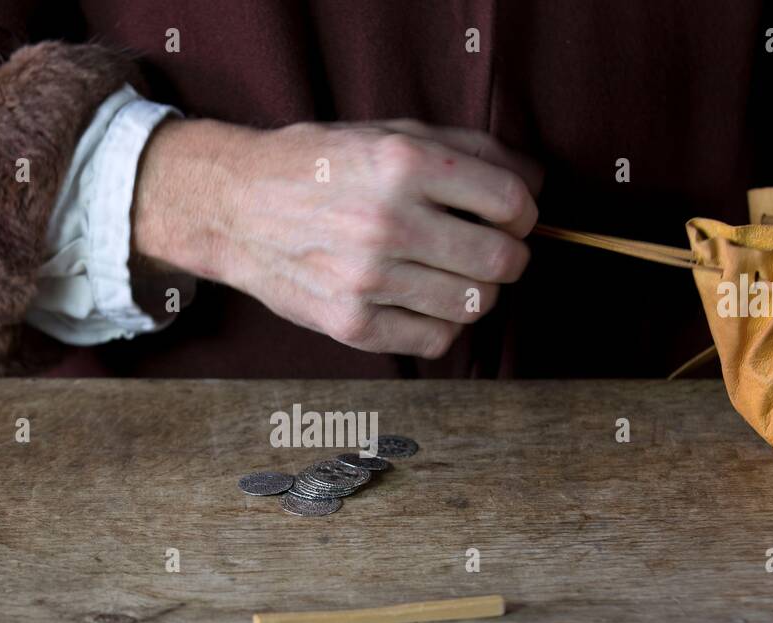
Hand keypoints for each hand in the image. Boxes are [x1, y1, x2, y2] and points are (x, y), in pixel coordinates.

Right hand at [132, 118, 541, 357]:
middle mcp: (388, 221)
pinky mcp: (351, 324)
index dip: (524, 213)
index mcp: (403, 163)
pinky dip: (442, 324)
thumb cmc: (322, 166)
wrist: (236, 206)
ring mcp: (368, 279)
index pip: (511, 203)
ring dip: (478, 292)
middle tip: (491, 250)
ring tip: (454, 275)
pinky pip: (435, 340)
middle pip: (501, 262)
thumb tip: (536, 184)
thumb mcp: (391, 132)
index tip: (511, 217)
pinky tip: (423, 301)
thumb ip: (469, 150)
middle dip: (510, 257)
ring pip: (475, 306)